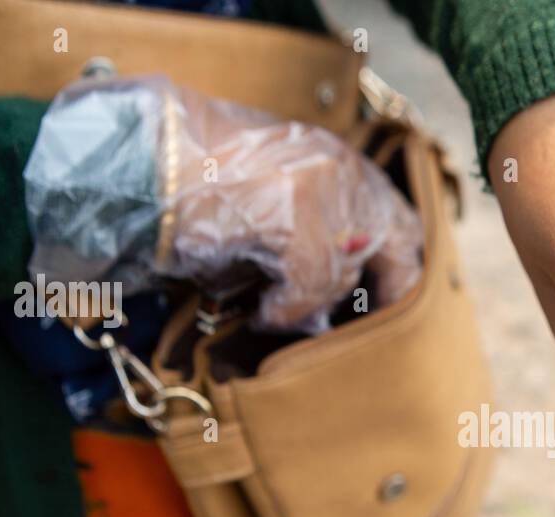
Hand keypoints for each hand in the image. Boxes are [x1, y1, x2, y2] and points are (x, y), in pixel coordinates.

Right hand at [166, 90, 420, 329]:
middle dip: (391, 291)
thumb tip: (351, 281)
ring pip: (343, 275)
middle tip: (368, 322)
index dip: (404, 265)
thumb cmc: (205, 182)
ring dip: (313, 305)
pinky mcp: (295, 223)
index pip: (402, 221)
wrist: (151, 156)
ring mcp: (323, 195)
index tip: (391, 299)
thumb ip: (321, 223)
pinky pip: (307, 291)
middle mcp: (343, 173)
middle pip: (397, 248)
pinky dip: (284, 312)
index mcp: (343, 162)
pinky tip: (262, 314)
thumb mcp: (279, 191)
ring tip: (278, 312)